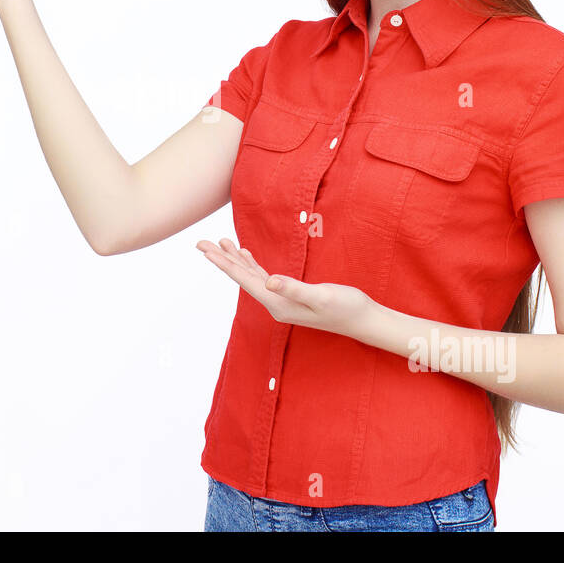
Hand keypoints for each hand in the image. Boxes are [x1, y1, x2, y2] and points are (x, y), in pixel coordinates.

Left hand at [195, 237, 377, 341]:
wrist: (362, 320)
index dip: (225, 264)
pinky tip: (246, 255)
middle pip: (242, 278)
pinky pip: (263, 277)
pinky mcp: (290, 296)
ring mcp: (281, 301)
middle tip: (200, 243)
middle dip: (222, 259)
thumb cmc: (346, 307)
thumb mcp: (321, 296)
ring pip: (251, 276)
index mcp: (278, 303)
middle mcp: (275, 303)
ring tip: (220, 242)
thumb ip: (294, 288)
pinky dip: (252, 264)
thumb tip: (269, 281)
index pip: (245, 280)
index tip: (206, 250)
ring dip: (236, 259)